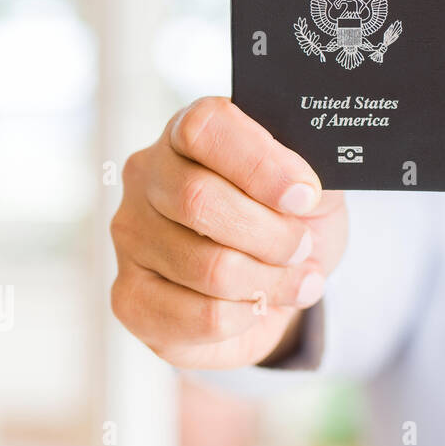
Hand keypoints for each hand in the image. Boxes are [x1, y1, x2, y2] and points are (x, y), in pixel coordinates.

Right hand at [110, 97, 347, 368]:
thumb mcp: (314, 189)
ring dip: (269, 280)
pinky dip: (248, 315)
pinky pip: (201, 317)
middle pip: (197, 199)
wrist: (276, 285)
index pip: (205, 128)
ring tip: (294, 279)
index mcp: (189, 133)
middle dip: (271, 234)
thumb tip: (305, 191)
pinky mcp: (132, 298)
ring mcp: (131, 237)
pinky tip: (260, 305)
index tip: (304, 196)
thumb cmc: (288, 223)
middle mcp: (148, 177)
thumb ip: (312, 175)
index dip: (260, 164)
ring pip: (207, 267)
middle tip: (302, 247)